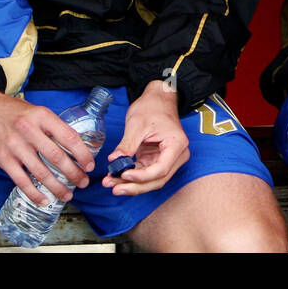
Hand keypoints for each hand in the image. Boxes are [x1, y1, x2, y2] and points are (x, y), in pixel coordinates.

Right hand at [0, 86, 93, 205]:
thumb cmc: (14, 111)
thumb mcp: (37, 111)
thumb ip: (52, 126)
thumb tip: (74, 145)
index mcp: (42, 116)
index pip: (68, 137)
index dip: (82, 153)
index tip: (90, 165)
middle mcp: (29, 131)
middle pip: (56, 157)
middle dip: (73, 173)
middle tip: (83, 182)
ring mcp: (15, 146)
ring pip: (40, 172)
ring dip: (57, 186)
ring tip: (67, 194)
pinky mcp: (2, 158)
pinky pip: (21, 180)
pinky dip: (34, 192)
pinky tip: (44, 200)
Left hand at [102, 80, 188, 194]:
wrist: (158, 100)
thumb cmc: (153, 107)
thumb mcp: (137, 124)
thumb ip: (127, 144)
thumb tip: (114, 161)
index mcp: (176, 144)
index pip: (161, 169)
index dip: (142, 176)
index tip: (124, 174)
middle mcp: (176, 155)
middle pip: (157, 180)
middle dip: (135, 186)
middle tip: (115, 188)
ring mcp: (167, 159)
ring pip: (151, 181)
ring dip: (131, 185)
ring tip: (111, 183)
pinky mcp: (157, 160)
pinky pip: (145, 174)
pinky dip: (131, 177)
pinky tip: (116, 177)